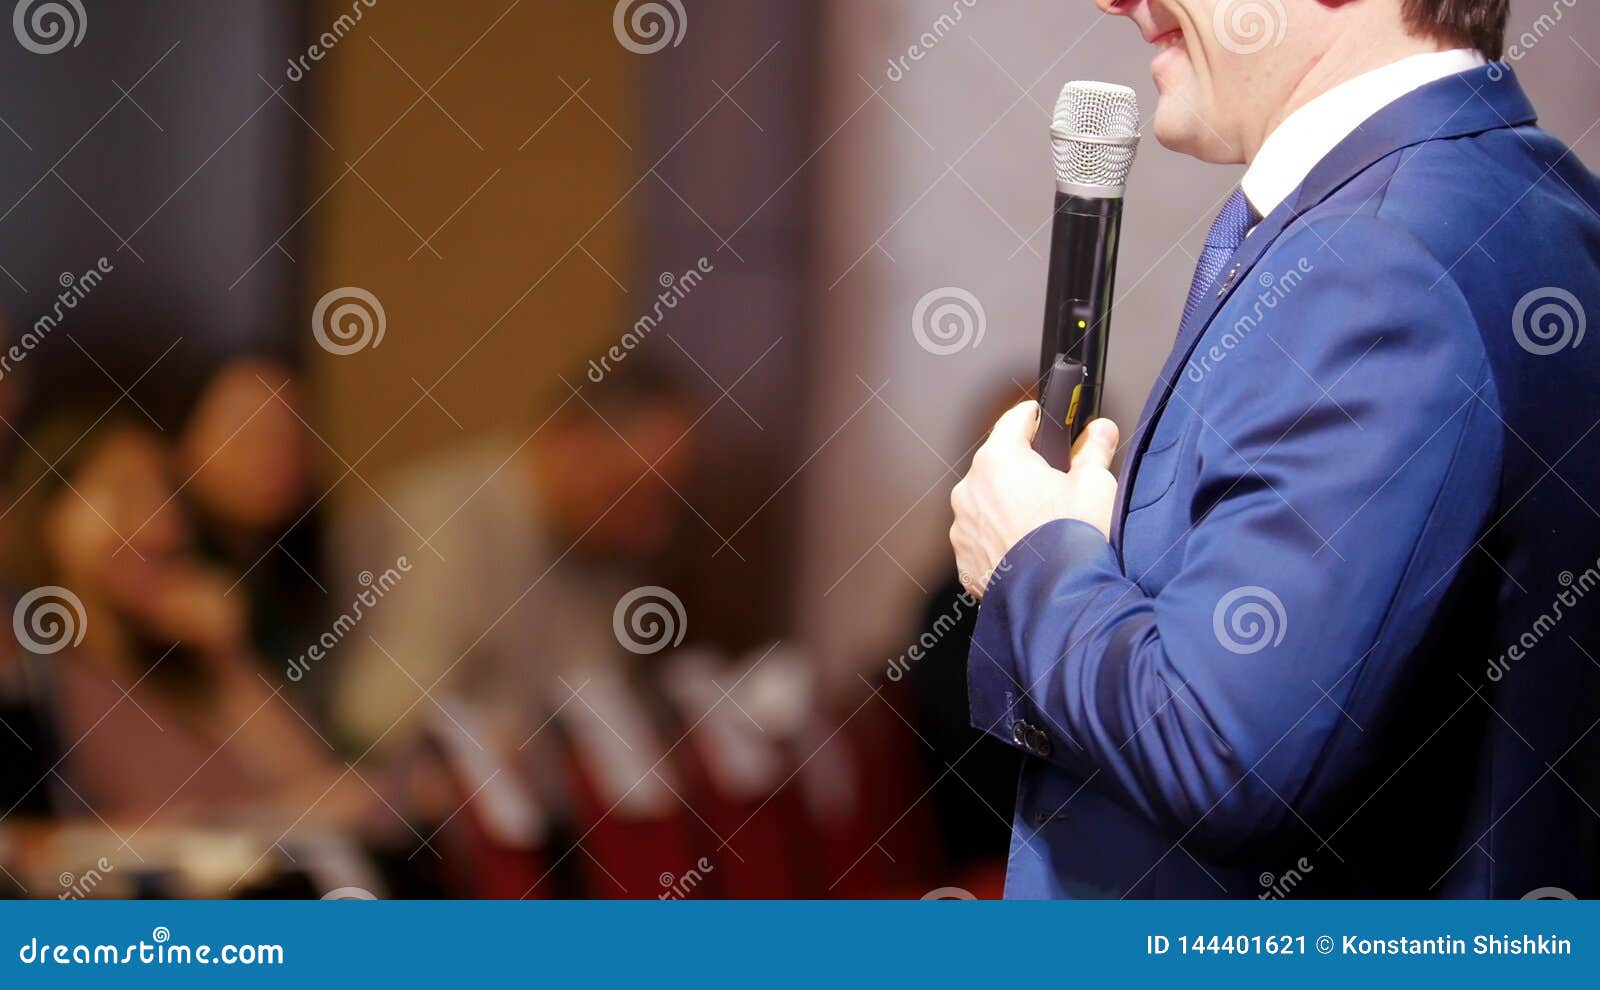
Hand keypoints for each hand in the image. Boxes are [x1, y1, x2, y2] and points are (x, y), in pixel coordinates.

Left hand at [949, 402, 1119, 599]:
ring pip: (988, 505)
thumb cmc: (1074, 539)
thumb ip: (1094, 450)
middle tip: (1057, 483)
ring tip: (1044, 525)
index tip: (1046, 419)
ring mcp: (963, 528)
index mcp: (998, 460)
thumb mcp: (1095, 485)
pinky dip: (1001, 540)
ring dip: (1010, 507)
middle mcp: (970, 490)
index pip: (1015, 420)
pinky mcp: (965, 561)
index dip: (1036, 417)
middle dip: (1025, 470)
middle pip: (999, 465)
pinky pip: (984, 540)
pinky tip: (1030, 550)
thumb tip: (1100, 430)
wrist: (1059, 601)